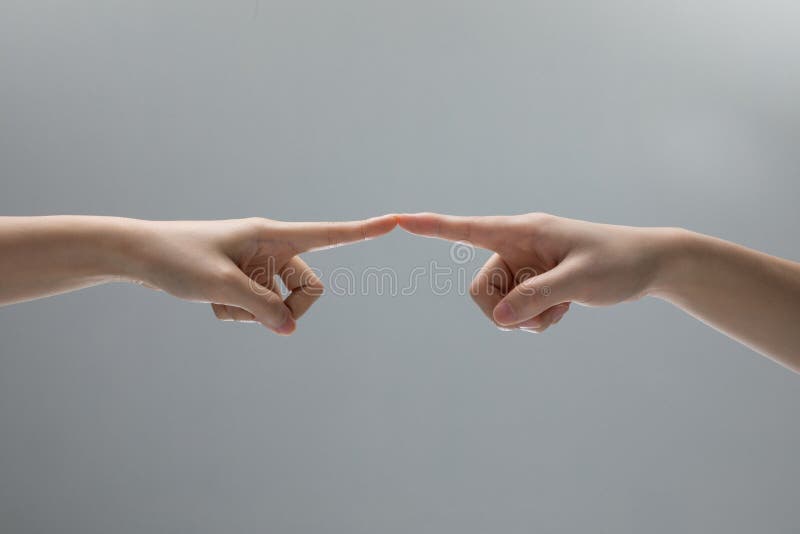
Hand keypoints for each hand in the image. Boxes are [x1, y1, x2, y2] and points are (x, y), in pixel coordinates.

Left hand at [127, 215, 396, 334]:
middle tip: (253, 314)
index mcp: (272, 234)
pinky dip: (235, 313)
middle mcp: (271, 248)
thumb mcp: (221, 286)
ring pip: (278, 305)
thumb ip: (262, 308)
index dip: (363, 230)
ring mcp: (258, 266)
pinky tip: (209, 300)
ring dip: (250, 313)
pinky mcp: (245, 280)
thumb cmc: (176, 258)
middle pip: (308, 289)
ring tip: (216, 299)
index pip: (328, 233)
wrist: (137, 253)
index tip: (397, 221)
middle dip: (284, 310)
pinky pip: (256, 309)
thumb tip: (291, 330)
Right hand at [398, 212, 670, 332]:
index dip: (432, 226)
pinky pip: (516, 310)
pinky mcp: (534, 282)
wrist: (649, 264)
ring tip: (561, 309)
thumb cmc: (618, 262)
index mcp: (523, 231)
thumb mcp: (579, 280)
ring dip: (526, 317)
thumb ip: (536, 298)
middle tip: (542, 314)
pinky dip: (536, 318)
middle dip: (504, 310)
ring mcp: (525, 266)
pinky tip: (564, 310)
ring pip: (498, 304)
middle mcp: (517, 246)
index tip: (398, 220)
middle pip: (480, 287)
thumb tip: (500, 320)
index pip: (468, 228)